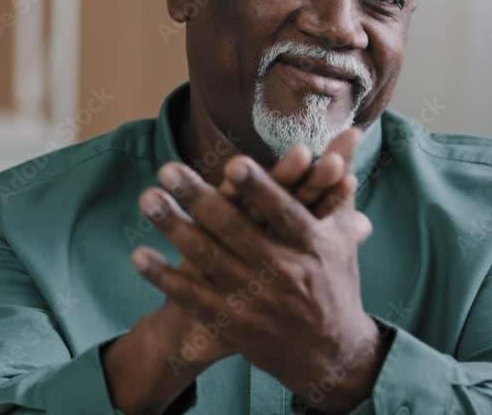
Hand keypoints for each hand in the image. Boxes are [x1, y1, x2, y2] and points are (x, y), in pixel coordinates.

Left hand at [137, 129, 365, 367]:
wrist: (332, 356)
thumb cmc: (335, 283)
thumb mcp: (342, 236)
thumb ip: (338, 185)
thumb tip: (351, 135)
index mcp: (313, 245)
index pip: (283, 212)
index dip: (259, 189)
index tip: (232, 164)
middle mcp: (284, 271)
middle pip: (235, 230)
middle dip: (199, 198)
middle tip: (168, 169)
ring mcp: (256, 299)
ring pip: (208, 259)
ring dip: (174, 228)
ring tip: (148, 199)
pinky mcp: (234, 323)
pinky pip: (193, 297)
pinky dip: (166, 277)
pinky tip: (140, 255)